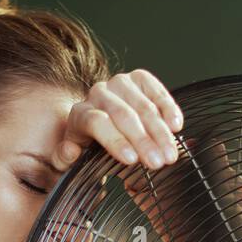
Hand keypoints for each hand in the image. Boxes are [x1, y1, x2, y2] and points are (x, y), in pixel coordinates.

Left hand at [50, 69, 183, 172]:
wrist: (100, 128)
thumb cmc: (87, 148)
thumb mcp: (70, 160)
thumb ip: (65, 158)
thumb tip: (70, 151)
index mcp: (79, 113)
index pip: (96, 123)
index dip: (115, 140)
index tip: (132, 160)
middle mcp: (98, 93)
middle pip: (123, 115)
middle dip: (143, 141)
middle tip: (159, 163)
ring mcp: (119, 83)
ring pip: (143, 106)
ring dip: (160, 131)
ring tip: (171, 154)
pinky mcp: (139, 78)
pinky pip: (156, 90)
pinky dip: (168, 108)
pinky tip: (176, 126)